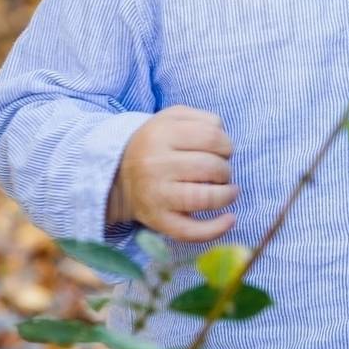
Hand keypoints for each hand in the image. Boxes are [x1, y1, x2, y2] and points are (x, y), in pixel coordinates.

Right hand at [106, 105, 237, 241]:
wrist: (118, 175)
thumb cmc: (156, 144)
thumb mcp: (172, 118)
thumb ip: (203, 119)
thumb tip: (225, 141)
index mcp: (161, 134)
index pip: (212, 137)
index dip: (226, 145)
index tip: (222, 151)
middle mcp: (155, 164)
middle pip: (211, 167)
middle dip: (225, 170)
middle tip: (220, 172)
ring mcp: (156, 194)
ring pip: (204, 198)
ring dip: (226, 195)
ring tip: (228, 191)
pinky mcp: (158, 220)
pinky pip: (190, 231)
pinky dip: (216, 229)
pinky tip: (230, 219)